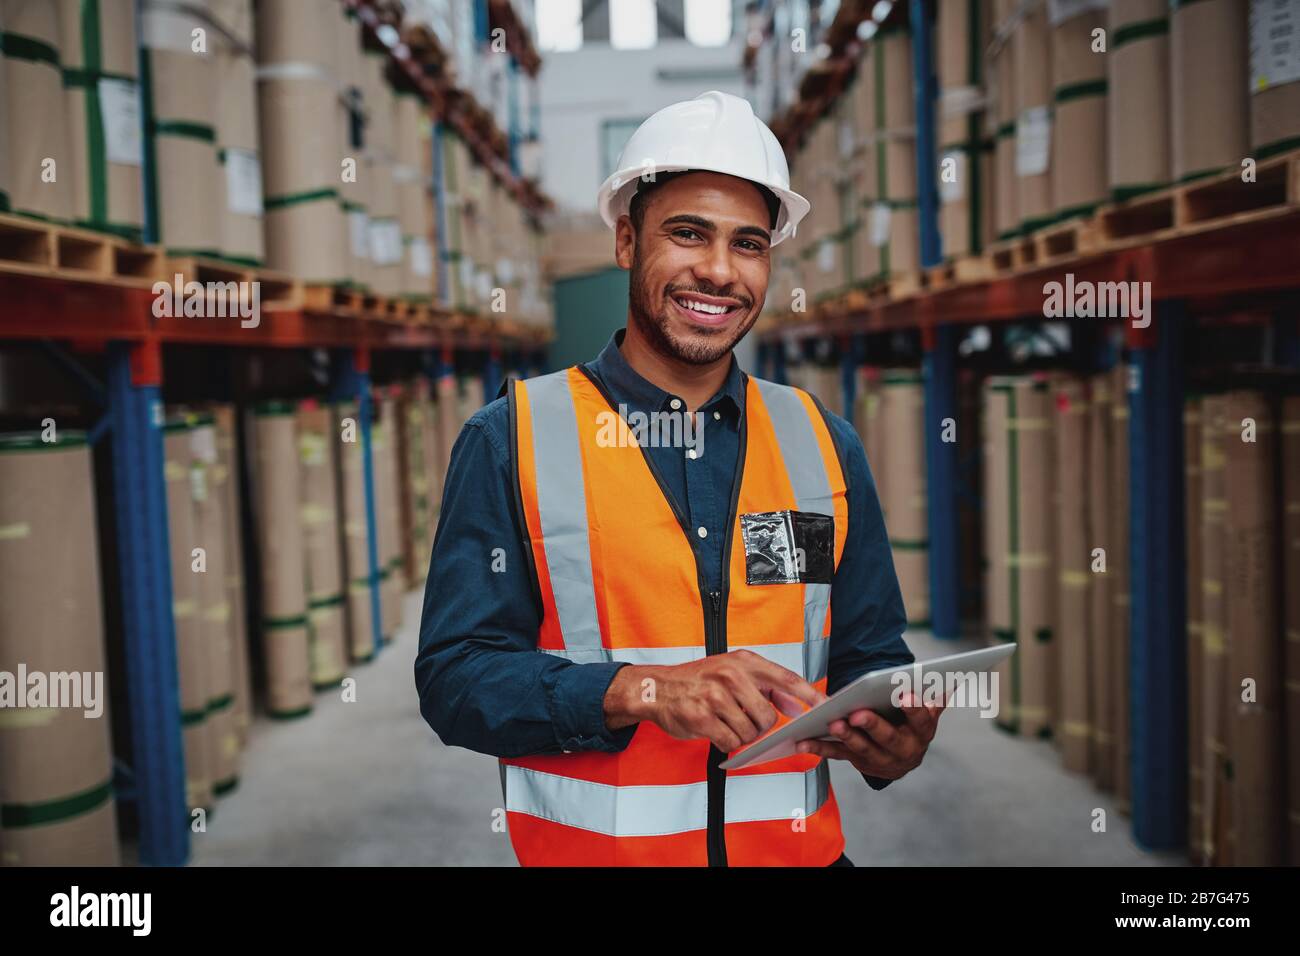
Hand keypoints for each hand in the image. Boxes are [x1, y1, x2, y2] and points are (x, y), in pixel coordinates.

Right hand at [603, 650, 825, 752]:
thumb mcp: (733, 672)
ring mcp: (715, 696)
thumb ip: (767, 687)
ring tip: (725, 722)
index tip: (827, 707)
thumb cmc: (699, 681)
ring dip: (741, 735)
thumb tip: (797, 704)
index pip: (786, 678)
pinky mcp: (702, 717)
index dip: (809, 695)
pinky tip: (716, 731)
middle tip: (744, 720)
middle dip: (760, 725)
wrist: (657, 688)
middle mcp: (731, 675)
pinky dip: (727, 743)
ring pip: (749, 732)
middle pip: (767, 715)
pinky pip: (730, 742)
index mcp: (744, 661)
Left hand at [795, 692, 943, 779]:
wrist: (903, 758)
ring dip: (847, 736)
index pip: (921, 719)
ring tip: (833, 722)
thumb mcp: (927, 711)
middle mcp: (903, 750)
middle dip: (873, 726)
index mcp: (922, 732)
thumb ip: (934, 695)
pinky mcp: (858, 762)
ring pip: (862, 749)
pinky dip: (820, 748)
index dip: (913, 708)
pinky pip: (838, 754)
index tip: (905, 694)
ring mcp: (880, 759)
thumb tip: (950, 676)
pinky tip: (804, 742)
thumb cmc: (913, 724)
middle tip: (858, 713)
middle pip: (889, 738)